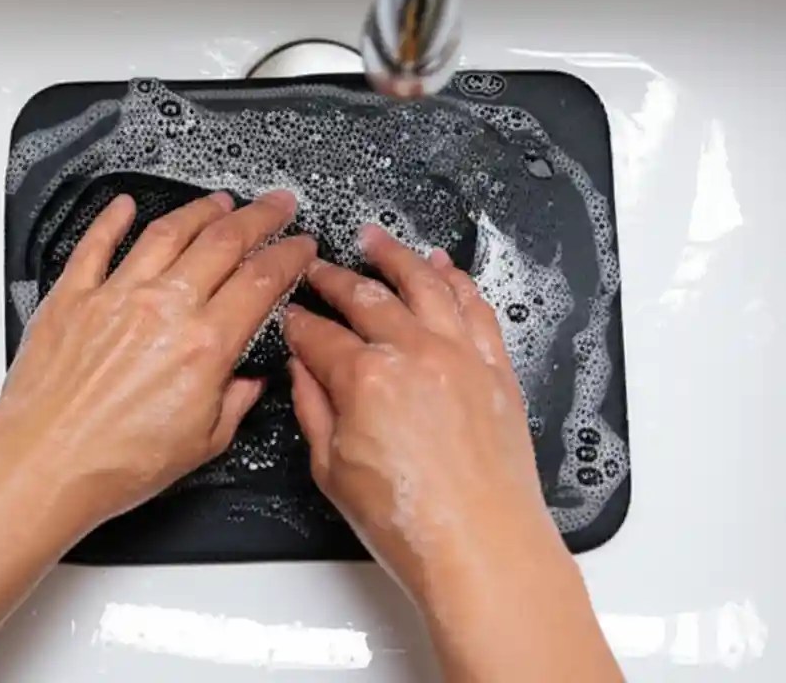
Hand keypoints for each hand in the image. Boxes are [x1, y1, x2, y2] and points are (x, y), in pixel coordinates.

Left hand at [0, 189, 314, 528]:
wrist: (43, 465)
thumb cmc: (115, 465)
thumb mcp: (203, 443)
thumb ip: (235, 401)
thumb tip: (250, 381)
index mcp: (205, 345)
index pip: (261, 281)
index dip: (289, 255)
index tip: (301, 244)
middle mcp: (164, 308)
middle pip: (223, 242)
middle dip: (259, 217)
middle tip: (276, 205)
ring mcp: (116, 295)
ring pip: (167, 232)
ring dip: (201, 211)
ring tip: (220, 202)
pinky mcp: (72, 296)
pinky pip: (96, 244)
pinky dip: (113, 219)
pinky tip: (125, 206)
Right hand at [283, 223, 560, 602]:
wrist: (482, 547)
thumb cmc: (411, 525)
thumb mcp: (332, 471)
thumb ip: (313, 410)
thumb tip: (302, 372)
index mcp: (366, 380)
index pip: (319, 336)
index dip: (297, 322)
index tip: (289, 315)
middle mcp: (415, 354)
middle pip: (367, 297)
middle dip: (335, 277)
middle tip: (318, 267)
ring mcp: (461, 356)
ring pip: (426, 284)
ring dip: (397, 255)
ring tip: (375, 239)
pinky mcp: (496, 368)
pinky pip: (476, 307)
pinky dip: (457, 280)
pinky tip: (442, 266)